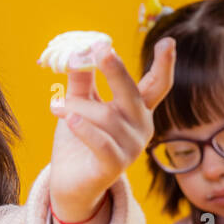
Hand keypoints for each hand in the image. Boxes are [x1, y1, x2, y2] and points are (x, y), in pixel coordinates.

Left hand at [48, 37, 175, 220]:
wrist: (69, 182)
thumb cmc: (79, 139)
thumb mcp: (80, 103)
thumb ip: (82, 79)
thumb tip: (79, 49)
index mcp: (137, 109)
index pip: (157, 85)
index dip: (164, 65)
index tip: (168, 41)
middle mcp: (141, 127)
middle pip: (133, 94)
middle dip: (117, 71)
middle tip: (101, 50)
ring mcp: (131, 149)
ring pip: (106, 117)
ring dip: (76, 108)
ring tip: (55, 106)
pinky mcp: (114, 167)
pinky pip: (103, 145)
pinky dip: (86, 132)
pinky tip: (71, 121)